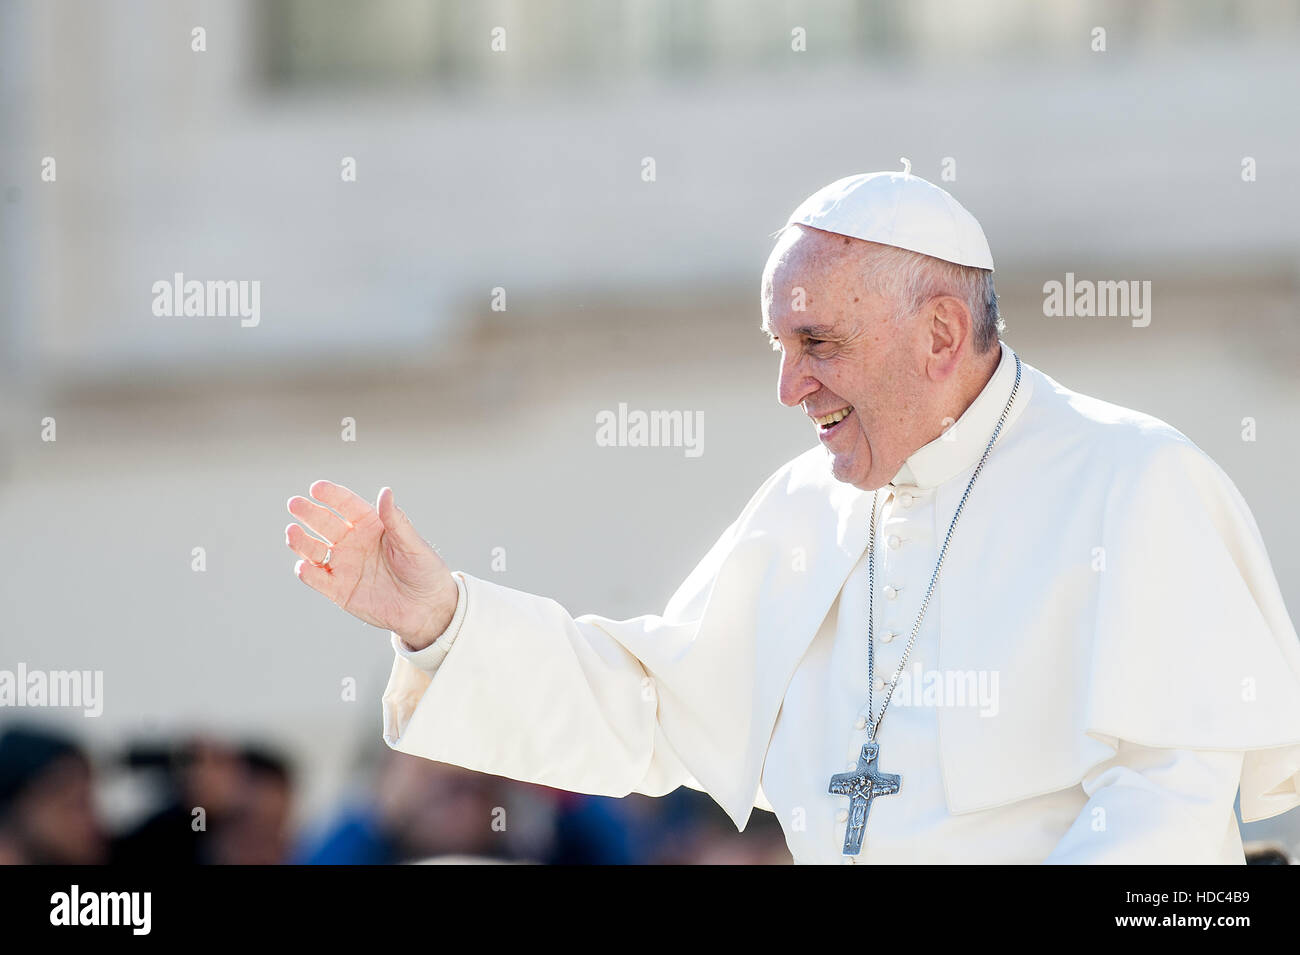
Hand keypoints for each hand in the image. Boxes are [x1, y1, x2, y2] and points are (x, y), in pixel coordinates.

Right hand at [285, 481, 457, 649]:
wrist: (427, 608)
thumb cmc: (424, 570)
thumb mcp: (412, 544)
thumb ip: (395, 520)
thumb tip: (385, 491)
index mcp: (370, 525)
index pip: (346, 505)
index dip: (331, 496)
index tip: (316, 487)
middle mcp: (353, 542)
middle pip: (325, 524)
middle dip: (309, 514)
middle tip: (294, 504)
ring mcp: (344, 566)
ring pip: (314, 550)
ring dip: (301, 542)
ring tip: (291, 532)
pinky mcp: (340, 590)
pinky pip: (318, 580)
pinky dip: (308, 574)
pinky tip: (303, 566)